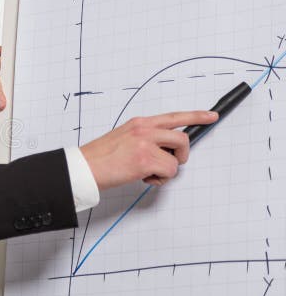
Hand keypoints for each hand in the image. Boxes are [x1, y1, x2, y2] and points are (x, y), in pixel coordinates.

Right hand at [80, 111, 218, 189]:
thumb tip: (163, 149)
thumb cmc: (100, 157)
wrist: (84, 167)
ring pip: (177, 159)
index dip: (196, 116)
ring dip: (167, 170)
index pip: (174, 116)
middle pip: (183, 138)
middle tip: (169, 163)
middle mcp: (144, 129)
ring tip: (149, 172)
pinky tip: (143, 177)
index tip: (211, 116)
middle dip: (182, 155)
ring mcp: (145, 144)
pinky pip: (168, 171)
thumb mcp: (123, 137)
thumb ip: (144, 138)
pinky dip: (159, 179)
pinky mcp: (145, 160)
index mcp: (140, 122)